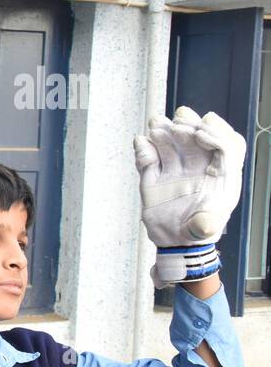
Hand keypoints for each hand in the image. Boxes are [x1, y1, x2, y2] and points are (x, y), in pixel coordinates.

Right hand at [134, 106, 245, 286]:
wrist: (172, 243)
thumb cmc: (194, 234)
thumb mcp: (203, 230)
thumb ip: (205, 226)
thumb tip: (205, 224)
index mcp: (220, 176)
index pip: (226, 147)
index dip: (216, 134)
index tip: (200, 132)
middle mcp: (200, 169)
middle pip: (199, 140)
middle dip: (189, 126)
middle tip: (177, 122)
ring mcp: (177, 171)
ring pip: (173, 144)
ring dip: (165, 131)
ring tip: (156, 123)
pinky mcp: (156, 177)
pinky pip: (150, 158)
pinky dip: (144, 148)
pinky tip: (141, 141)